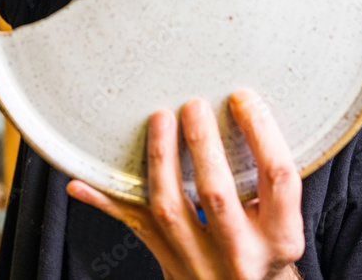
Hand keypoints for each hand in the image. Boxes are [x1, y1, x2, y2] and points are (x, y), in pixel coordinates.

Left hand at [67, 89, 304, 279]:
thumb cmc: (264, 246)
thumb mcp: (281, 221)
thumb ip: (270, 180)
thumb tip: (246, 106)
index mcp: (281, 238)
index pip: (278, 176)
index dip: (261, 131)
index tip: (242, 97)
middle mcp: (243, 255)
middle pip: (217, 193)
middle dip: (203, 143)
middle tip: (193, 104)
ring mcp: (200, 263)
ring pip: (169, 209)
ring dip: (160, 159)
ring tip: (159, 119)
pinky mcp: (169, 263)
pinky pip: (134, 227)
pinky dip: (104, 202)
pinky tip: (79, 183)